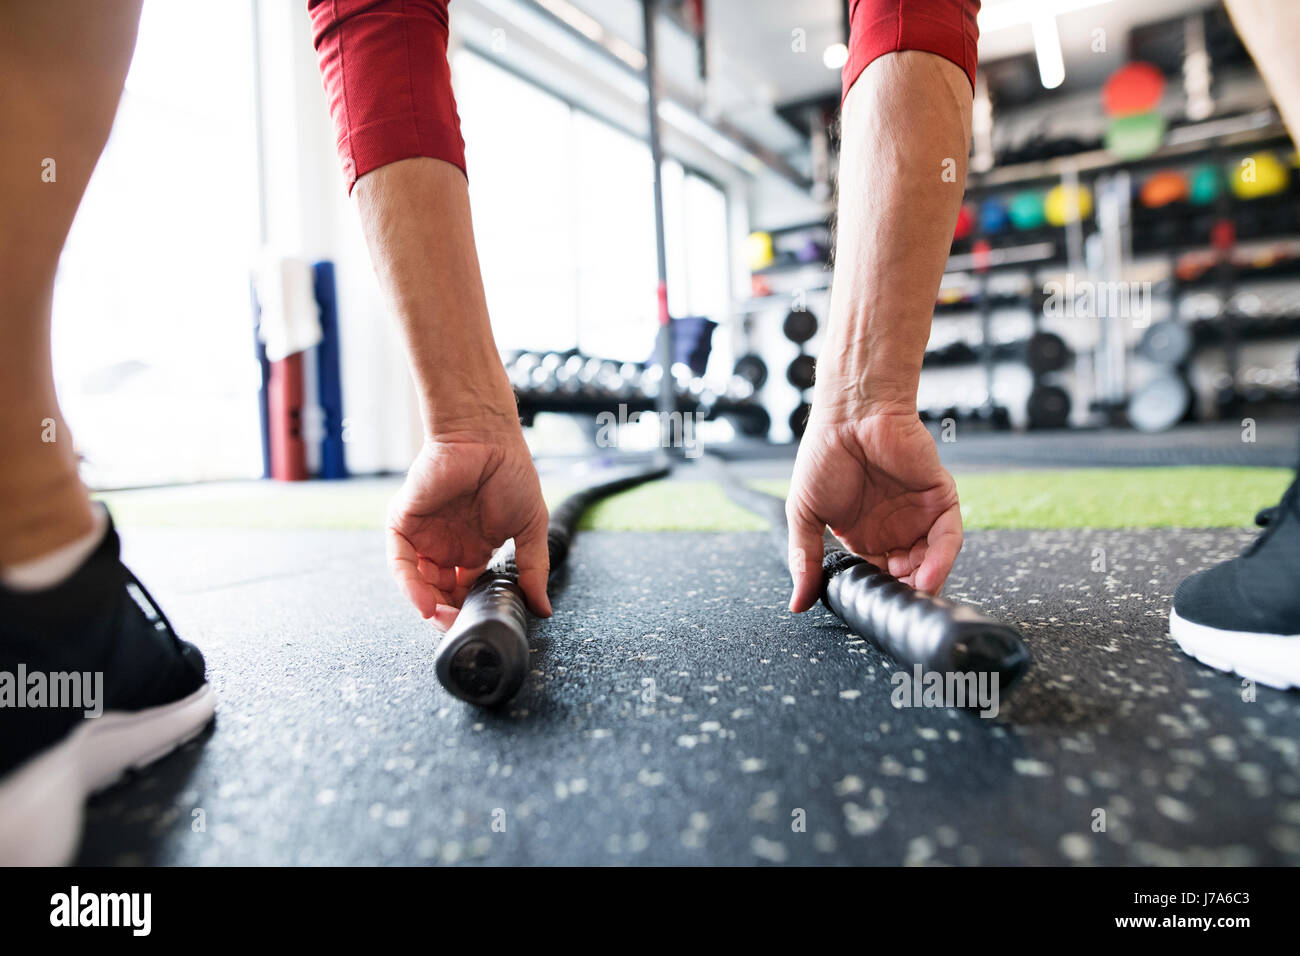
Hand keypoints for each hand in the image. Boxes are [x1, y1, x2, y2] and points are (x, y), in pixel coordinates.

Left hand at [386, 428, 551, 629]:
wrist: (487, 438)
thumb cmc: (511, 473)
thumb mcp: (532, 527)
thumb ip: (535, 568)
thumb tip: (544, 608)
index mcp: (474, 549)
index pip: (466, 590)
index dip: (471, 609)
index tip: (481, 623)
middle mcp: (447, 545)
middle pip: (440, 592)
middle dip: (448, 613)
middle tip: (460, 627)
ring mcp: (425, 535)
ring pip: (417, 583)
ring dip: (427, 605)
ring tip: (443, 619)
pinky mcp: (405, 523)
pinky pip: (401, 562)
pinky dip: (410, 586)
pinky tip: (425, 604)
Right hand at [785, 407, 961, 611]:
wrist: (851, 414)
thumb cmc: (824, 454)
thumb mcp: (803, 513)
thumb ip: (804, 558)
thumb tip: (796, 603)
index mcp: (862, 534)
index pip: (876, 575)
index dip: (876, 592)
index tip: (871, 609)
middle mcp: (893, 528)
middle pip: (906, 573)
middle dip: (903, 592)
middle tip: (896, 609)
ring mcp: (918, 515)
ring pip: (931, 561)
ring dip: (925, 582)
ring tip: (912, 596)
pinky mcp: (940, 499)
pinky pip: (948, 537)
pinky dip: (942, 560)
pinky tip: (928, 576)